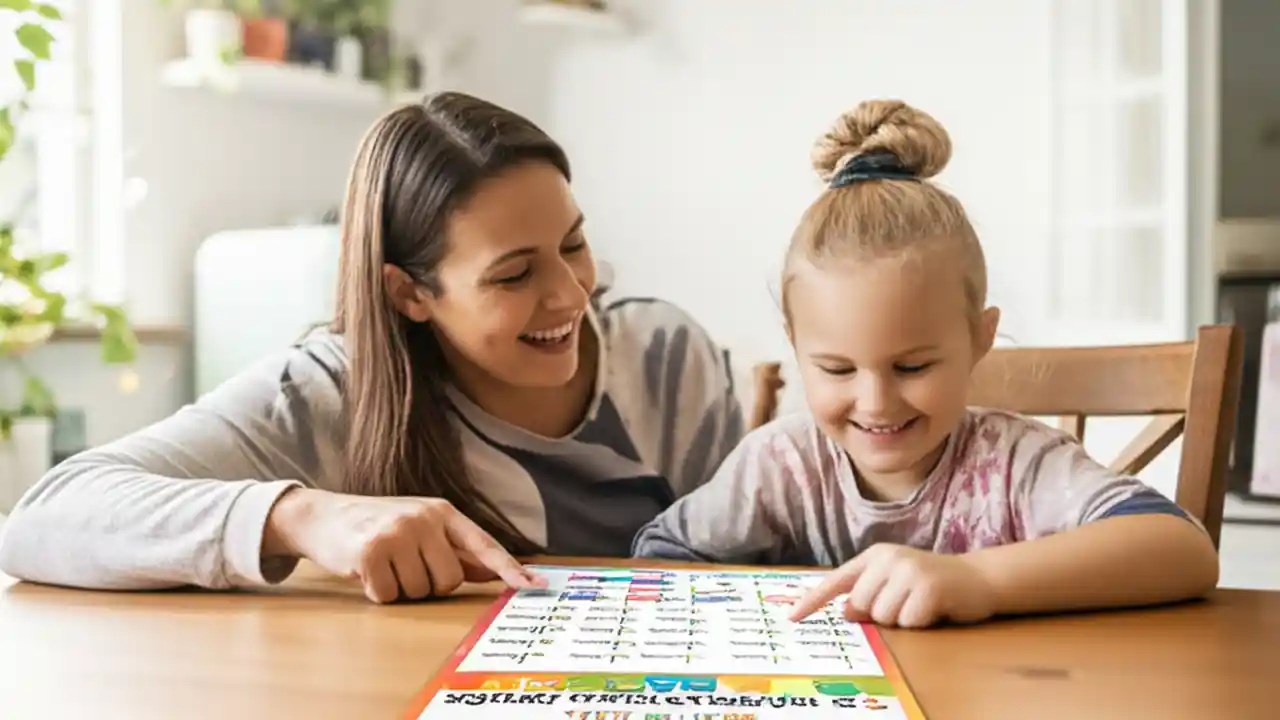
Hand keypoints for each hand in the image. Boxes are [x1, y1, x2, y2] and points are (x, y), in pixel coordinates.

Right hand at [264, 488, 546, 603]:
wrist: (323, 515)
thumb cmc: (379, 527)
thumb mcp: (420, 530)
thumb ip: (455, 551)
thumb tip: (494, 572)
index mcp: (442, 512)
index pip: (484, 544)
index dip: (510, 568)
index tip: (536, 585)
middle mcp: (424, 518)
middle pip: (449, 579)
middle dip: (428, 583)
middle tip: (404, 565)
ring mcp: (397, 532)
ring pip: (420, 591)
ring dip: (401, 588)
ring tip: (384, 564)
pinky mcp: (371, 551)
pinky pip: (389, 595)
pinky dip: (377, 592)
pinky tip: (366, 570)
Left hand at [789, 544, 993, 627]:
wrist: (979, 579)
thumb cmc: (931, 585)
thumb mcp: (895, 582)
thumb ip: (867, 593)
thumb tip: (846, 613)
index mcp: (875, 556)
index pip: (837, 580)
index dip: (813, 600)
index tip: (793, 617)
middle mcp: (889, 558)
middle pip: (860, 605)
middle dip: (879, 615)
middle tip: (905, 604)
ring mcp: (909, 571)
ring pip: (883, 617)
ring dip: (901, 621)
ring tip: (920, 605)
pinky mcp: (928, 588)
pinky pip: (908, 623)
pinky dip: (920, 623)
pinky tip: (933, 609)